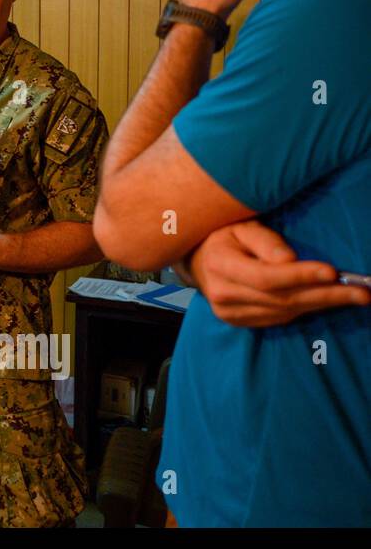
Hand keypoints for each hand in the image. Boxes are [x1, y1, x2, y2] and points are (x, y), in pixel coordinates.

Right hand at [186, 220, 369, 326]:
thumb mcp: (240, 226)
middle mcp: (222, 294)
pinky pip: (279, 319)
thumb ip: (264, 241)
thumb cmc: (222, 236)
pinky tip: (326, 301)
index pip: (266, 277)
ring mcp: (229, 313)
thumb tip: (290, 259)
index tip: (332, 271)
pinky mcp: (239, 322)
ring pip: (284, 311)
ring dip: (322, 304)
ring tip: (354, 296)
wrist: (195, 261)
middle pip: (281, 298)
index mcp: (220, 266)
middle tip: (361, 292)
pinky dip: (305, 310)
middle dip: (325, 295)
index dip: (300, 275)